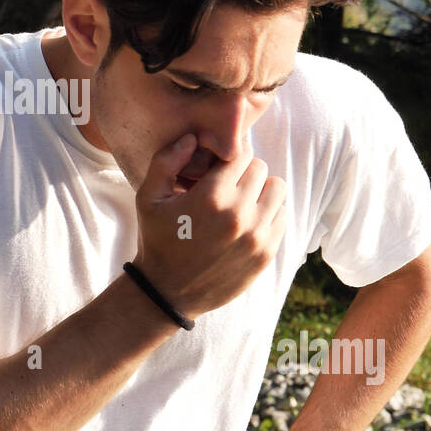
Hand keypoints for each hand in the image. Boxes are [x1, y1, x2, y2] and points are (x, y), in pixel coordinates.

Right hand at [132, 132, 287, 317]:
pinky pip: (282, 217)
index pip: (241, 153)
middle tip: (226, 186)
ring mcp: (256, 235)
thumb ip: (166, 161)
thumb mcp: (147, 198)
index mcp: (211, 196)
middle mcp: (239, 214)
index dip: (229, 156)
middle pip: (260, 169)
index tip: (218, 168)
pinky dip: (268, 214)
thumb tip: (193, 137)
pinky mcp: (266, 253)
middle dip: (243, 172)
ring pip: (277, 190)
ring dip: (260, 191)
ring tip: (240, 202)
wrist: (167, 293)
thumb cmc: (157, 240)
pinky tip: (247, 221)